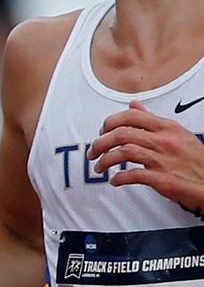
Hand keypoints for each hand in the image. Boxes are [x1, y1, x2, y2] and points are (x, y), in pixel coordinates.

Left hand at [90, 100, 203, 217]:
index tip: (101, 131)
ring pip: (123, 153)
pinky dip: (119, 178)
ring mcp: (163, 160)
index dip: (110, 122)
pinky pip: (133, 176)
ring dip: (105, 160)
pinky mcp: (163, 180)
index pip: (130, 116)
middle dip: (100, 143)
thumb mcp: (177, 133)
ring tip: (99, 167)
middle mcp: (164, 141)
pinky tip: (114, 180)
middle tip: (93, 152)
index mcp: (167, 127)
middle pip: (121, 134)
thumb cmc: (194, 158)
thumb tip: (134, 105)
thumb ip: (152, 120)